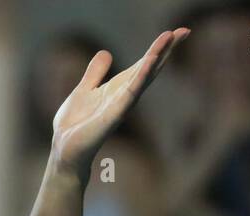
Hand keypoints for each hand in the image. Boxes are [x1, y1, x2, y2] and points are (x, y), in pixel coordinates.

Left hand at [51, 28, 189, 176]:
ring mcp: (121, 106)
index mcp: (119, 88)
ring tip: (170, 38)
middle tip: (184, 30)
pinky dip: (140, 77)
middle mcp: (125, 96)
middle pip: (149, 68)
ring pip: (143, 77)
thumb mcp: (84, 90)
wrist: (65, 150)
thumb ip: (95, 73)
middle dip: (166, 50)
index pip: (143, 64)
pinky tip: (149, 62)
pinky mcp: (113, 116)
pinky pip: (130, 93)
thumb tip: (105, 52)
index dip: (158, 48)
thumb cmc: (75, 125)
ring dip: (156, 57)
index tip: (176, 31)